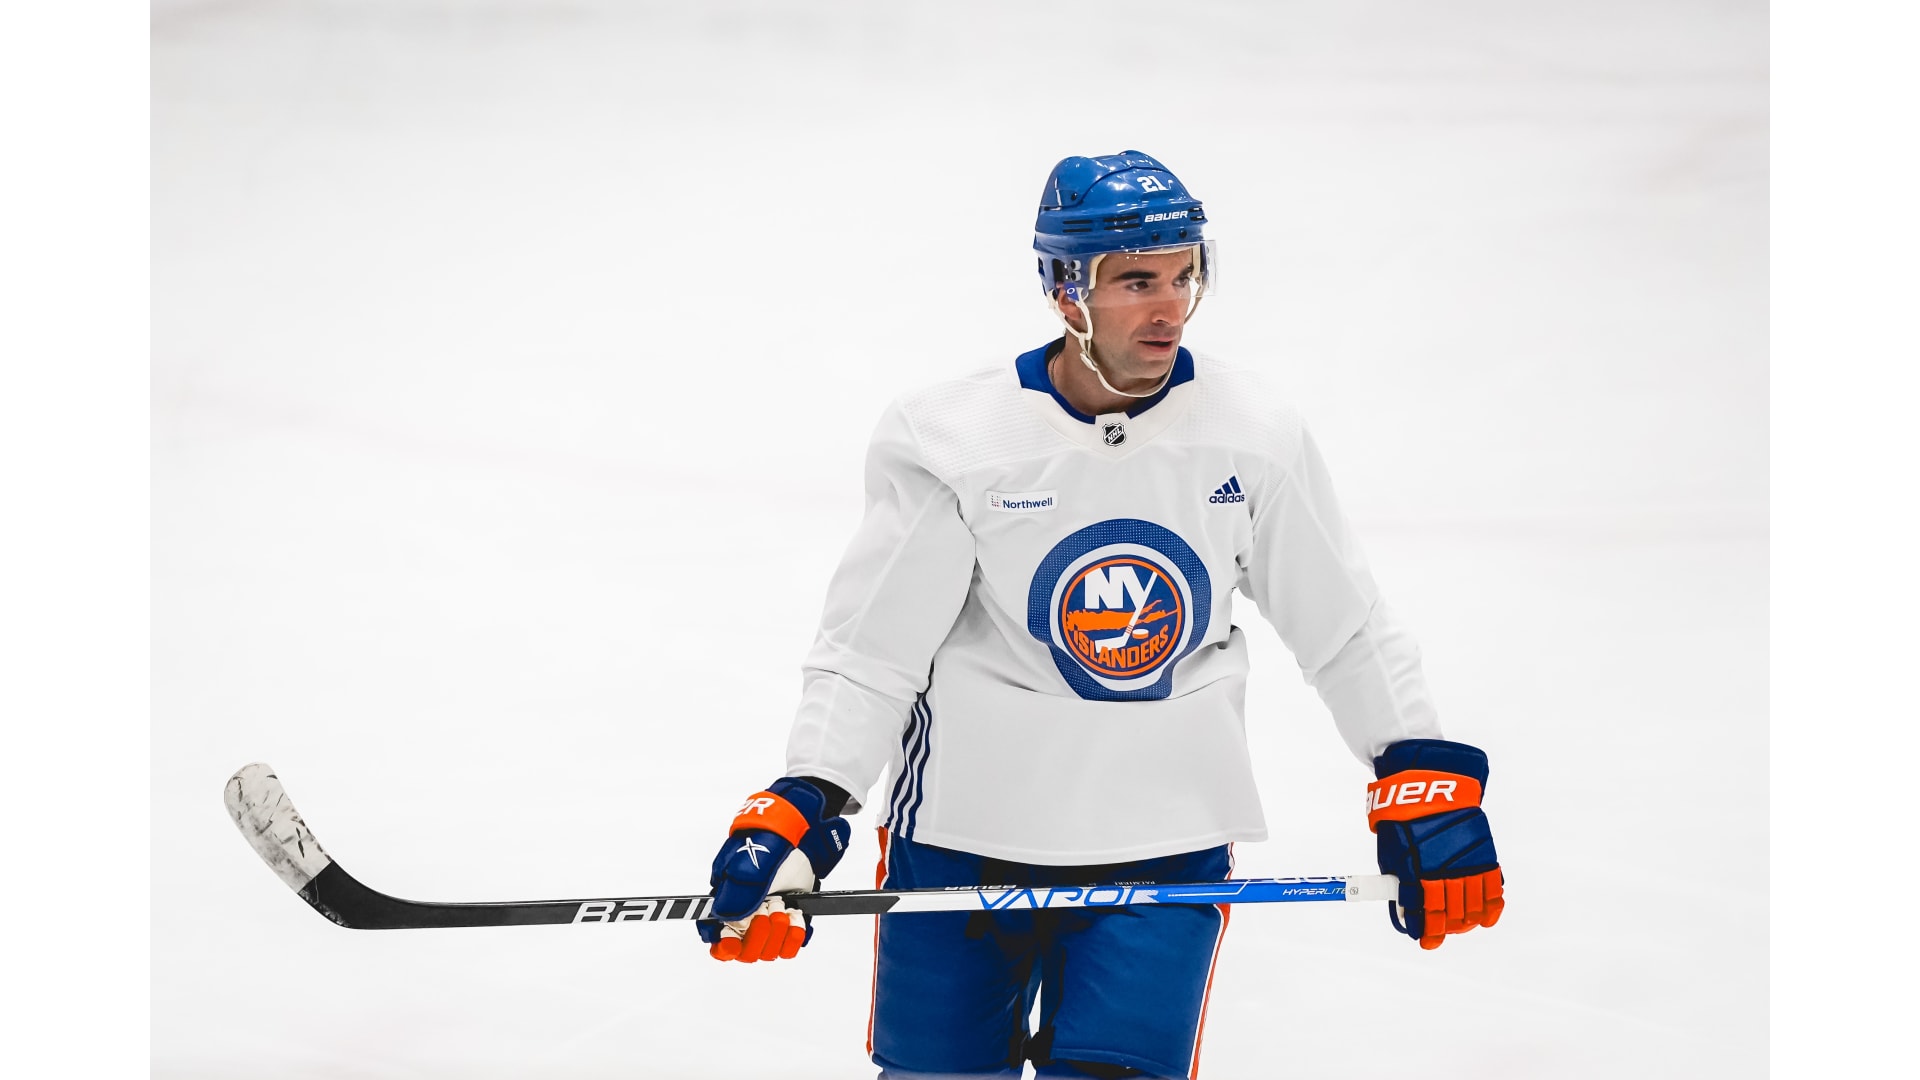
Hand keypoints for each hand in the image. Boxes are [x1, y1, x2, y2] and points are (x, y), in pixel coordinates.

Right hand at [698, 777, 851, 962]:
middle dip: (757, 935)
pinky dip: (796, 936)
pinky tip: (798, 918)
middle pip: (743, 948)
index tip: (731, 943)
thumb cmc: (773, 836)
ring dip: (778, 933)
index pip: (713, 932)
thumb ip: (739, 889)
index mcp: (727, 895)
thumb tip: (723, 918)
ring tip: (787, 908)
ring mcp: (770, 914)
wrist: (806, 823)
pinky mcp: (792, 915)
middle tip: (772, 909)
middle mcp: (747, 910)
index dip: (721, 944)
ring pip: (767, 949)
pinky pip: (791, 944)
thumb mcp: (753, 858)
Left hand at [1367, 739, 1504, 949]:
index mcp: (1415, 869)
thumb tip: (1405, 907)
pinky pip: (1491, 885)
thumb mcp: (1390, 849)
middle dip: (1446, 927)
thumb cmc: (1403, 818)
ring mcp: (1466, 861)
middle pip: (1450, 911)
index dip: (1426, 930)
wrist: (1430, 783)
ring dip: (1467, 920)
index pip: (1424, 910)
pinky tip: (1486, 917)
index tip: (1426, 941)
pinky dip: (1491, 905)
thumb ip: (1399, 879)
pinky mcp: (1483, 852)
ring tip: (1462, 926)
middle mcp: (1443, 868)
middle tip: (1443, 933)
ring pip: (1472, 903)